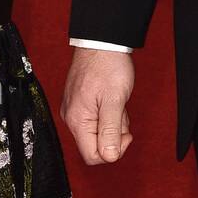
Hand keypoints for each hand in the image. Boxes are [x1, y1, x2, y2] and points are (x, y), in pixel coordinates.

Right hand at [62, 49, 134, 164]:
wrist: (102, 41)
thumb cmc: (108, 66)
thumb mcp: (114, 101)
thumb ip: (110, 131)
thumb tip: (109, 156)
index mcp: (77, 120)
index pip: (92, 156)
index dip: (113, 151)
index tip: (126, 133)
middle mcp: (71, 118)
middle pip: (96, 144)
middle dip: (114, 132)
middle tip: (121, 111)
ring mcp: (75, 109)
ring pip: (98, 131)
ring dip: (113, 121)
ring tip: (116, 101)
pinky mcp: (80, 103)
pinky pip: (96, 119)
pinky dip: (108, 113)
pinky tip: (111, 98)